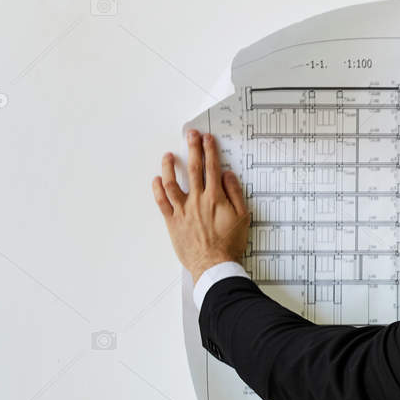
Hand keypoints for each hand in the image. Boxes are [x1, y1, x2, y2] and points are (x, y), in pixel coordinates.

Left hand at [152, 129, 250, 281]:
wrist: (214, 264)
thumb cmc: (229, 244)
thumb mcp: (242, 217)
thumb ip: (235, 194)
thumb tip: (228, 176)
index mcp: (215, 197)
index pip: (212, 168)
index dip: (210, 151)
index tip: (207, 139)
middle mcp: (197, 200)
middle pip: (193, 168)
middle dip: (192, 149)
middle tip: (190, 135)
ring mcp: (183, 210)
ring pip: (172, 182)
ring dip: (169, 166)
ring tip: (168, 155)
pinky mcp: (173, 221)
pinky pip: (162, 201)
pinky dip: (157, 189)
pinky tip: (157, 179)